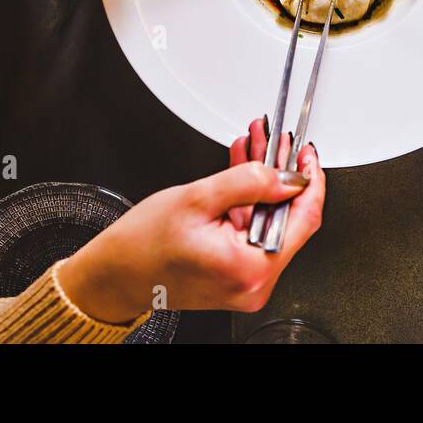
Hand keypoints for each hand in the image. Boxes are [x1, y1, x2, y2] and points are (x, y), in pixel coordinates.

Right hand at [58, 119, 324, 321]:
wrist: (113, 275)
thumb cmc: (142, 246)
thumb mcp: (198, 199)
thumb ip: (248, 182)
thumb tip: (288, 176)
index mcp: (250, 267)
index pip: (303, 219)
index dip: (309, 180)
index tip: (307, 155)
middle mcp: (253, 282)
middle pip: (285, 217)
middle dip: (278, 172)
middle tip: (273, 140)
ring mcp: (245, 282)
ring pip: (267, 220)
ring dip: (261, 183)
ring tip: (255, 146)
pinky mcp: (234, 275)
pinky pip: (251, 231)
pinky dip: (247, 201)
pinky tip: (242, 171)